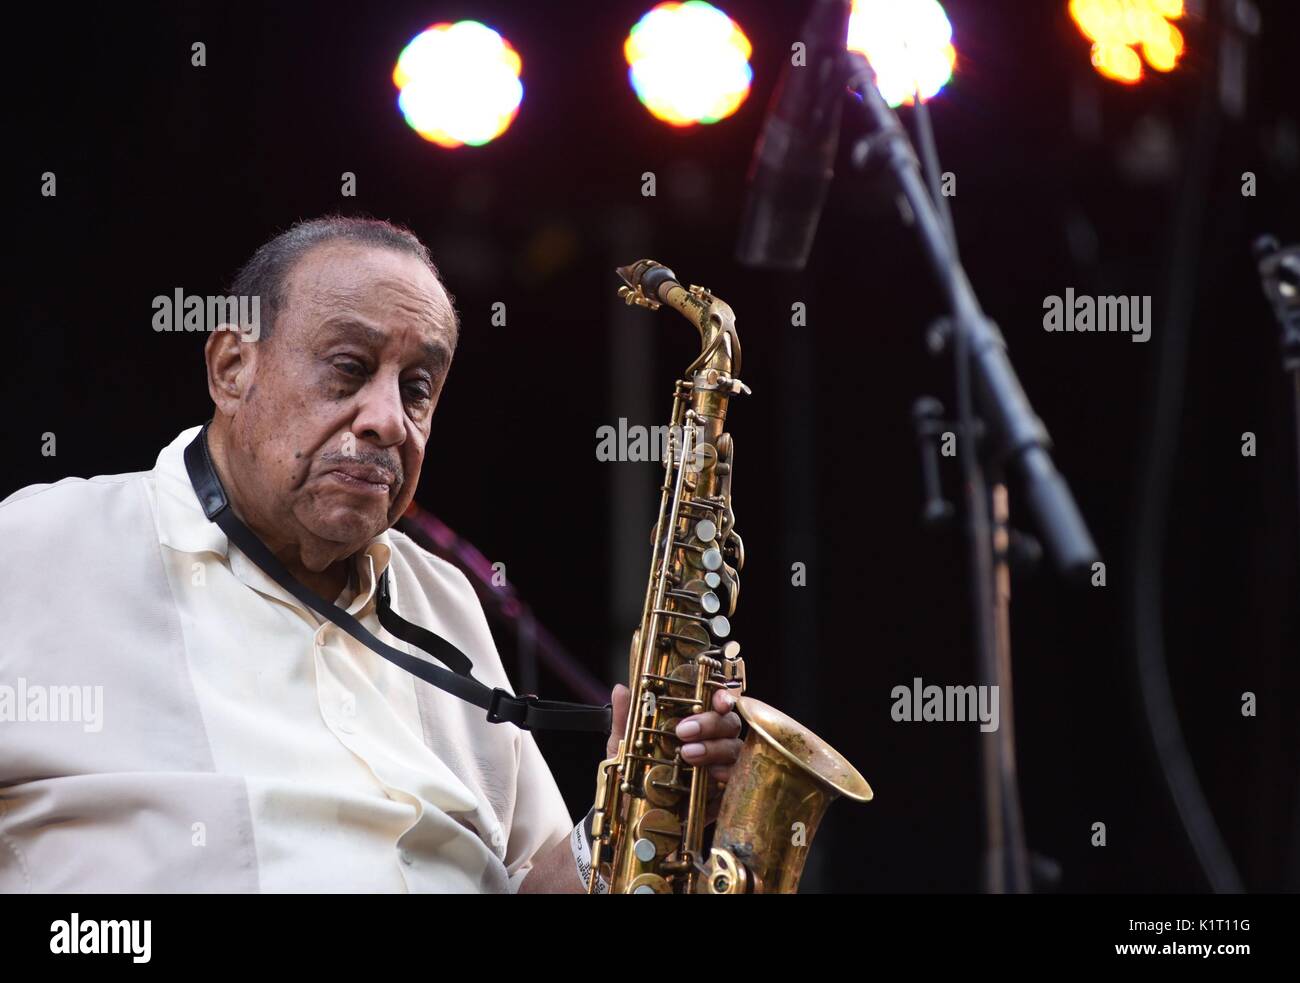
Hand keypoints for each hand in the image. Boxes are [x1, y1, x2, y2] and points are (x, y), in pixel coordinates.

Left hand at [605, 684, 743, 822]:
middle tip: (684, 732)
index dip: (722, 698)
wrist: (633, 814)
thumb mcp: (625, 746)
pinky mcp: (722, 792)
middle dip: (710, 724)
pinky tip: (711, 776)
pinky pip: (736, 779)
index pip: (716, 704)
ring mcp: (720, 766)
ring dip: (714, 748)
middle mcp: (712, 741)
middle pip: (729, 723)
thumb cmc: (635, 774)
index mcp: (693, 723)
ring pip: (734, 749)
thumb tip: (621, 690)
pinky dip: (726, 774)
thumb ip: (625, 718)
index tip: (717, 701)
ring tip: (688, 755)